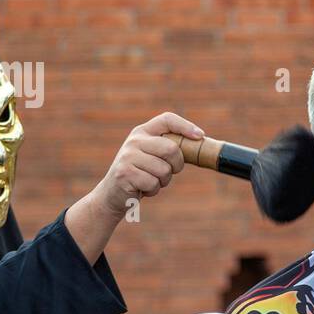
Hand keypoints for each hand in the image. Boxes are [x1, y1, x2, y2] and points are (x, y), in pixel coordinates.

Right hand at [65, 112, 203, 264]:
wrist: (112, 194)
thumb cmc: (141, 175)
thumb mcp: (152, 156)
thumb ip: (169, 148)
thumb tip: (200, 140)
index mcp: (143, 132)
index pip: (167, 119)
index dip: (185, 126)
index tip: (200, 136)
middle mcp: (134, 140)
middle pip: (171, 149)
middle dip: (176, 165)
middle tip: (169, 173)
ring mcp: (128, 156)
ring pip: (164, 169)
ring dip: (163, 181)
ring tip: (150, 181)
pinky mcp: (125, 173)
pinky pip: (153, 183)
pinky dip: (153, 190)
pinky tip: (141, 189)